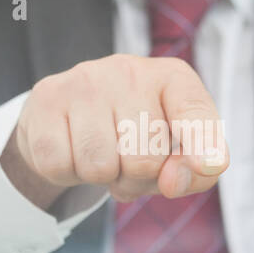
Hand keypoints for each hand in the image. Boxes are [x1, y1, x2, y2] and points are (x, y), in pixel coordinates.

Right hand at [0, 53, 227, 210]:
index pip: (194, 111)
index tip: (206, 164)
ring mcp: (85, 80)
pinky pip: (60, 166)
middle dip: (137, 180)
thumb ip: (195, 172)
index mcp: (174, 79)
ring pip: (99, 167)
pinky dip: (67, 173)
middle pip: (144, 160)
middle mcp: (131, 70)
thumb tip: (174, 181)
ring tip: (102, 155)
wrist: (70, 116)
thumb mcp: (177, 152)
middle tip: (127, 163)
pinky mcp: (47, 97)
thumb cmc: (137, 136)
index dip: (202, 143)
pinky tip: (73, 149)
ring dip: (101, 178)